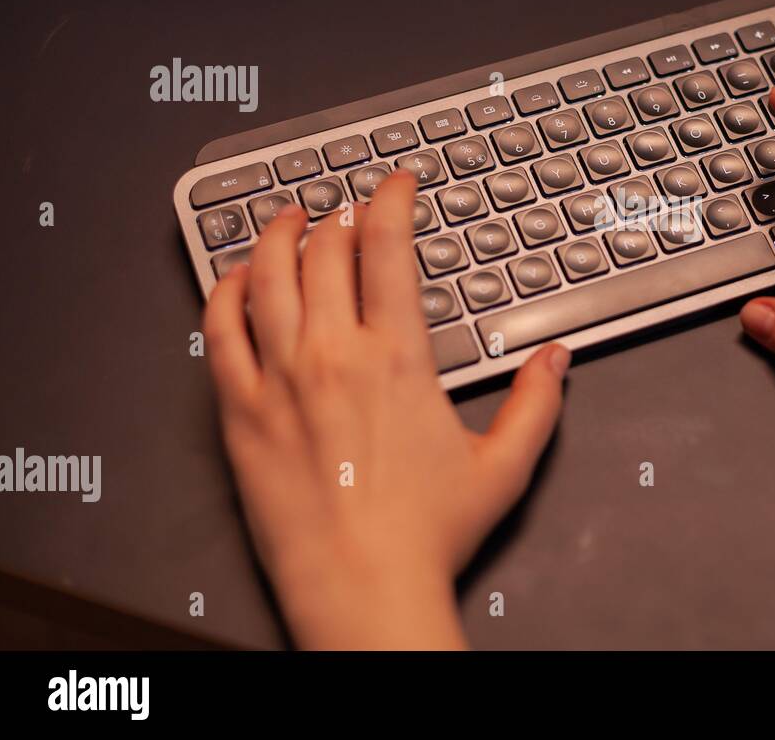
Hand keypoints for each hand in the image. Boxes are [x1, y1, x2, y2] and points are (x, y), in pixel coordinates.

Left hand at [202, 172, 567, 648]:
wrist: (363, 591)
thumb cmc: (427, 536)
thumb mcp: (503, 466)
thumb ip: (535, 403)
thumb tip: (555, 359)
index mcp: (398, 358)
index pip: (387, 247)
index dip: (391, 200)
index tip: (395, 183)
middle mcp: (333, 355)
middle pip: (324, 251)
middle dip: (338, 215)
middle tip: (346, 209)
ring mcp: (279, 380)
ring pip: (265, 277)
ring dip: (276, 236)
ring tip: (287, 219)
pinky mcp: (240, 413)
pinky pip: (219, 330)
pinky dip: (225, 292)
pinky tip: (236, 279)